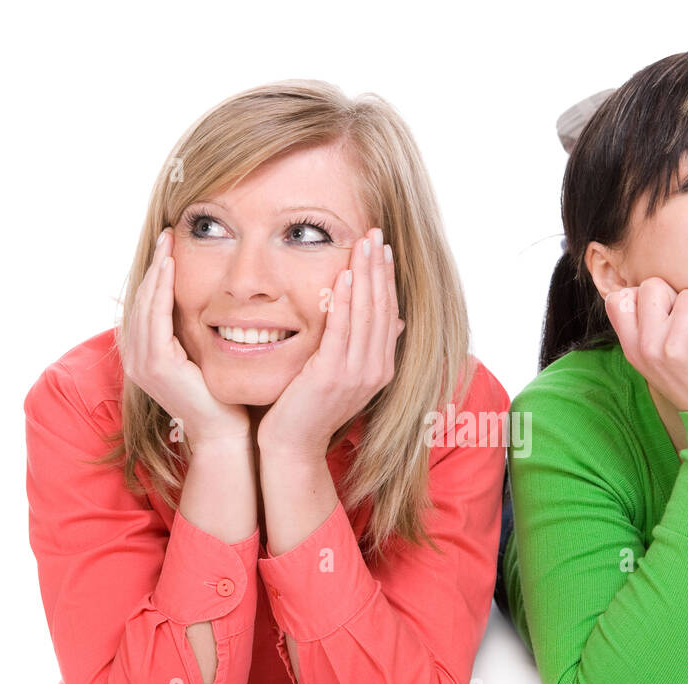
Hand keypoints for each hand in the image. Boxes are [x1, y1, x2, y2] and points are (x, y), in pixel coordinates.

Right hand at [121, 227, 251, 448]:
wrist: (224, 433)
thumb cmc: (222, 398)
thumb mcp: (203, 358)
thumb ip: (195, 334)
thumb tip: (208, 307)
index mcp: (146, 356)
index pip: (148, 307)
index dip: (157, 275)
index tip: (170, 247)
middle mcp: (136, 359)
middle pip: (141, 299)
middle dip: (155, 265)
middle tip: (168, 234)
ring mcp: (141, 362)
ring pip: (145, 303)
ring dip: (157, 270)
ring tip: (168, 242)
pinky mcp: (154, 364)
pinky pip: (155, 316)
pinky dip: (161, 289)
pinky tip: (170, 267)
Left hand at [256, 226, 403, 459]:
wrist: (292, 446)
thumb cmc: (308, 408)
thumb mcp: (340, 373)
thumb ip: (363, 347)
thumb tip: (395, 321)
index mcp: (380, 368)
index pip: (387, 312)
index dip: (385, 278)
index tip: (381, 247)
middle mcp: (375, 370)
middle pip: (381, 307)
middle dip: (378, 268)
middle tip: (375, 233)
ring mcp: (357, 374)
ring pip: (366, 314)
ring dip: (366, 275)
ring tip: (363, 243)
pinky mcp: (333, 376)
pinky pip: (343, 331)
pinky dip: (346, 301)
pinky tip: (345, 275)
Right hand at [604, 277, 687, 420]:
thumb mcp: (654, 363)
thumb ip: (643, 330)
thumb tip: (640, 288)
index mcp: (633, 350)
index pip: (617, 299)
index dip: (642, 298)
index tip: (662, 317)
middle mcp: (648, 348)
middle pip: (653, 286)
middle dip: (676, 298)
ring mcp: (675, 348)